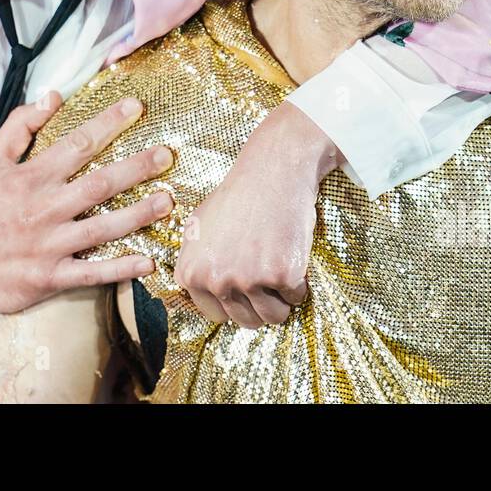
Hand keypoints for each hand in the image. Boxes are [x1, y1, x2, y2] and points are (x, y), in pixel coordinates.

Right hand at [0, 92, 173, 319]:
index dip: (108, 123)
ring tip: (167, 202)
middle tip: (167, 155)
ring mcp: (49, 245)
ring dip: (138, 215)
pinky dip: (119, 269)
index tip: (136, 108)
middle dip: (136, 168)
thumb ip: (20, 126)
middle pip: (99, 185)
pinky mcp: (49, 277)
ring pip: (102, 228)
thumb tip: (52, 96)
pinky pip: (90, 273)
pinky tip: (147, 262)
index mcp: (32, 178)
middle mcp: (44, 209)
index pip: (77, 144)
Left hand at [174, 101, 335, 327]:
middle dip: (260, 305)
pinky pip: (296, 298)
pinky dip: (299, 283)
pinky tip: (291, 253)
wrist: (273, 169)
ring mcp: (249, 279)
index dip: (233, 302)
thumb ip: (192, 262)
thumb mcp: (198, 226)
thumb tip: (191, 293)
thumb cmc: (237, 195)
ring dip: (281, 300)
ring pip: (273, 317)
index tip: (244, 286)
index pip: (215, 315)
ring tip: (279, 268)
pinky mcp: (282, 275)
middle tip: (267, 276)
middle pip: (245, 321)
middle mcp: (216, 280)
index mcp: (191, 273)